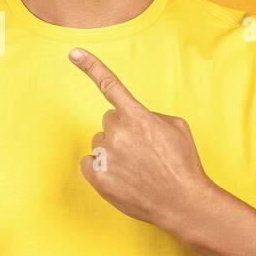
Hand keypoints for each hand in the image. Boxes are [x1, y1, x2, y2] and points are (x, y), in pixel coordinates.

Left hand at [69, 47, 218, 234]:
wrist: (183, 202)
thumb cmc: (183, 164)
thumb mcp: (176, 127)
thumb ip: (149, 115)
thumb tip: (133, 119)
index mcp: (137, 116)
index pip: (110, 85)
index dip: (90, 66)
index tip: (73, 52)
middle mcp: (118, 133)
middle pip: (108, 120)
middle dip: (122, 130)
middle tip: (142, 150)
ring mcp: (106, 156)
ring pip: (100, 142)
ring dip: (113, 150)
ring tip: (136, 168)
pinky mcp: (98, 177)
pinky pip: (88, 162)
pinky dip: (101, 168)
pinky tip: (121, 177)